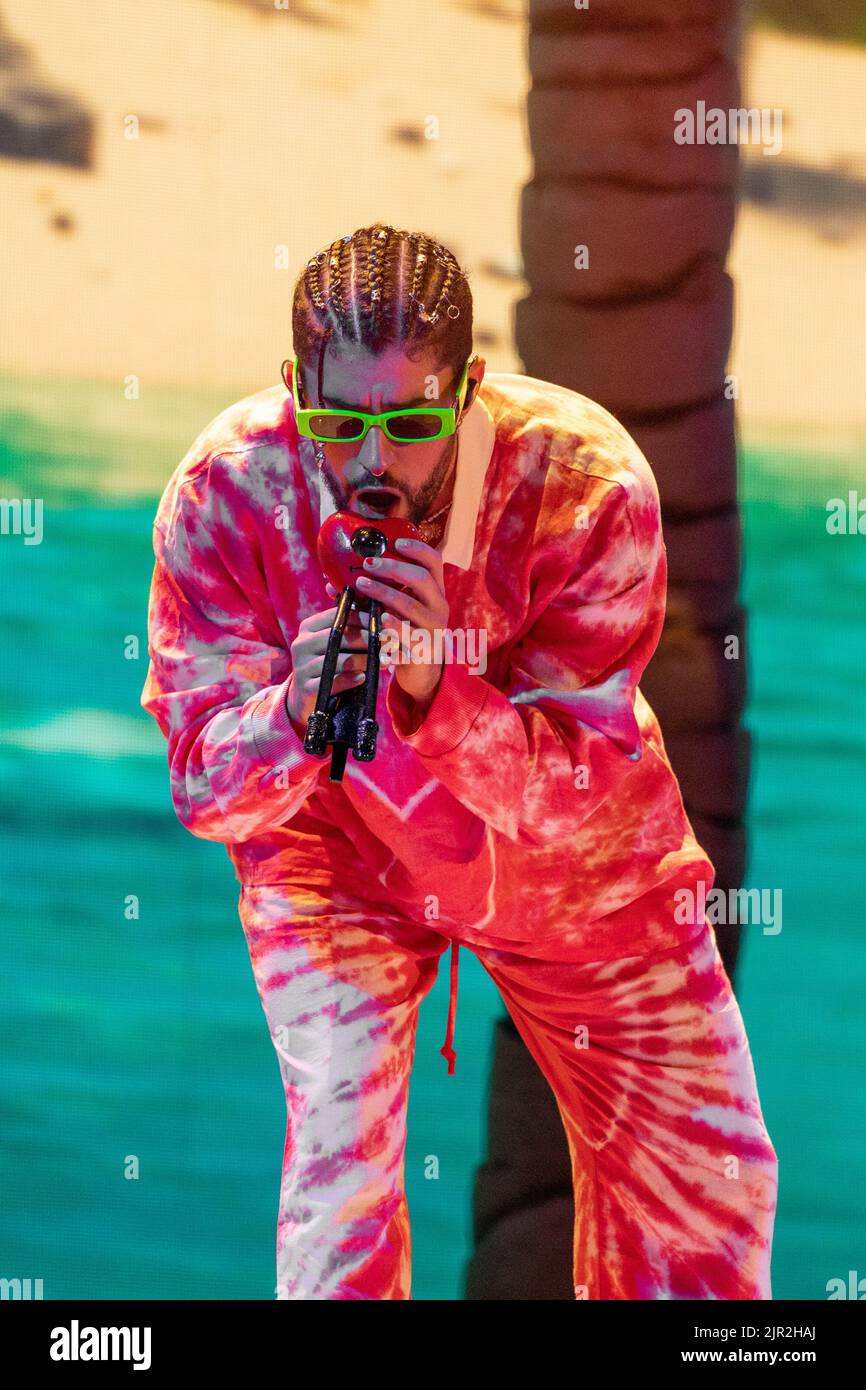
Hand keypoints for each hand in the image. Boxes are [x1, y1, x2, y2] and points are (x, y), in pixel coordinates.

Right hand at [286, 601, 372, 730]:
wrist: (307, 696)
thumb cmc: (329, 663)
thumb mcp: (334, 643)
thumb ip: (349, 628)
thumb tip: (380, 612)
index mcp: (308, 627)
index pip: (336, 616)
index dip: (361, 618)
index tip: (382, 623)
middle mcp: (301, 644)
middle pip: (337, 637)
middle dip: (366, 639)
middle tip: (387, 643)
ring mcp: (301, 667)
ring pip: (337, 660)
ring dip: (363, 660)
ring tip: (383, 662)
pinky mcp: (305, 687)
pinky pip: (331, 682)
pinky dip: (350, 680)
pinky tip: (363, 678)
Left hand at [347, 535, 446, 706]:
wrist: (421, 670)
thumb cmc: (403, 632)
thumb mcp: (394, 608)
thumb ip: (373, 592)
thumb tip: (332, 581)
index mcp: (434, 591)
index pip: (433, 561)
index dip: (417, 549)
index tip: (396, 542)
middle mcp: (439, 606)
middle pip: (421, 578)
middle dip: (393, 568)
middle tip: (369, 563)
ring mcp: (434, 628)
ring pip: (411, 606)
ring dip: (384, 593)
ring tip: (361, 585)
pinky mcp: (425, 648)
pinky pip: (408, 635)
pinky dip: (393, 625)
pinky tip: (379, 619)